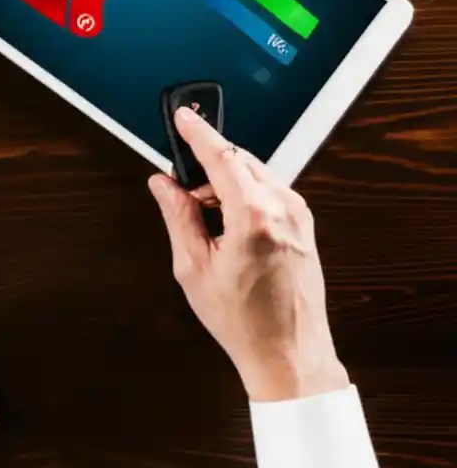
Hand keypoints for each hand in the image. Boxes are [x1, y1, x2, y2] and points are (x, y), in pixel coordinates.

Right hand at [147, 107, 348, 401]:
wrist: (289, 351)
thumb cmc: (243, 320)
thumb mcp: (193, 268)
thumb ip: (178, 217)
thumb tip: (163, 184)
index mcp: (254, 217)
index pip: (221, 158)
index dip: (197, 134)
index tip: (182, 116)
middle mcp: (283, 209)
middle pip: (239, 162)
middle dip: (206, 167)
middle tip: (179, 189)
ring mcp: (299, 216)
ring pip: (254, 175)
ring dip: (225, 184)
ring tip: (202, 219)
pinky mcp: (304, 225)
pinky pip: (269, 192)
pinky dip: (243, 196)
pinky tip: (226, 225)